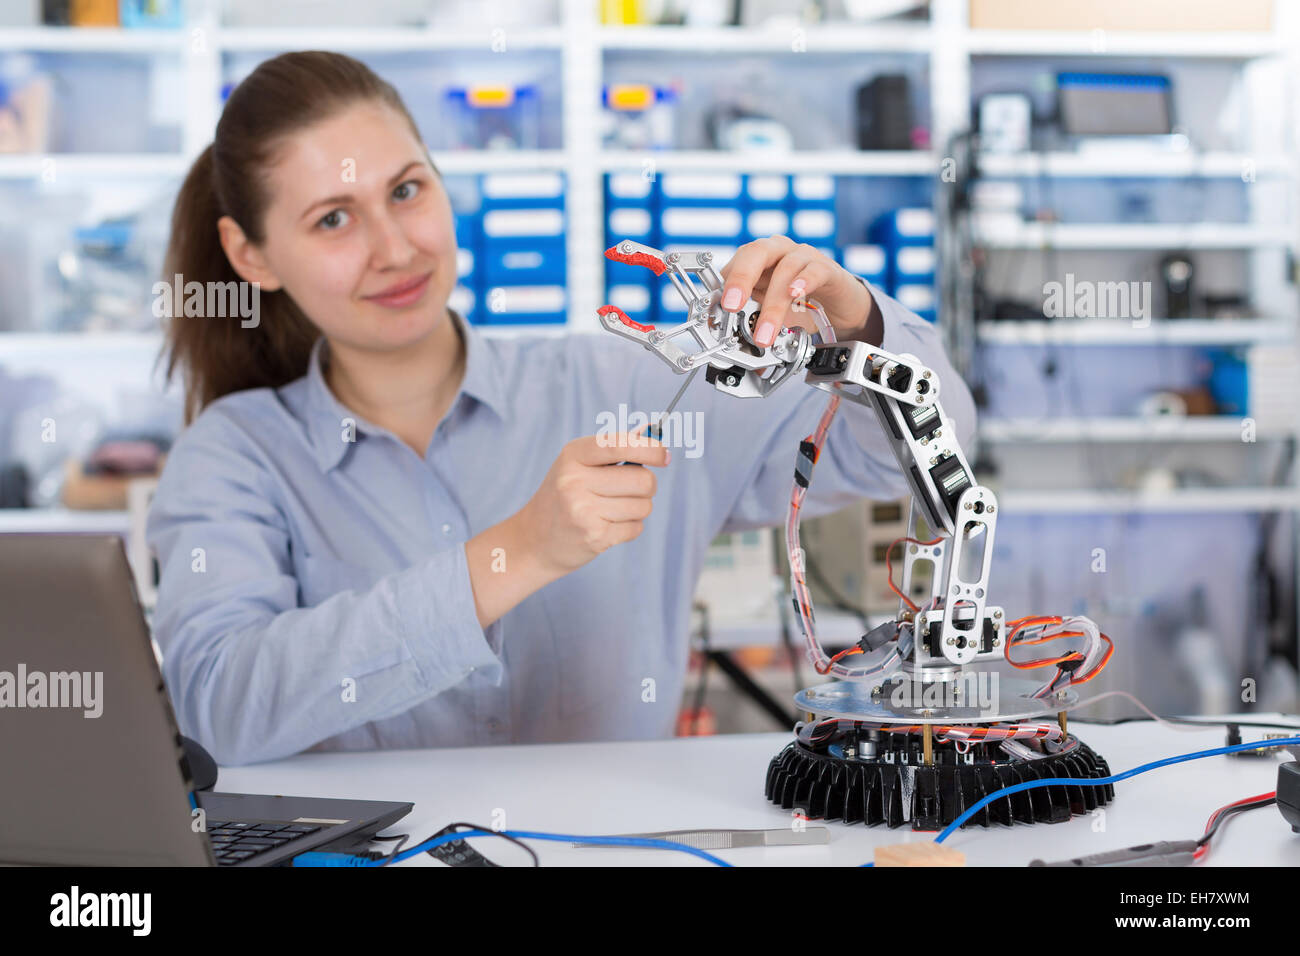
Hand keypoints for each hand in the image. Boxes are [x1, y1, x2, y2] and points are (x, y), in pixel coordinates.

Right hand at [514, 432, 669, 574]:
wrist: (534, 540)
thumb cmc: (564, 497)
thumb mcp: (579, 466)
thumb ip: (615, 451)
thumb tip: (654, 436)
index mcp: (573, 456)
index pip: (620, 445)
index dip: (650, 449)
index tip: (663, 456)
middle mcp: (574, 481)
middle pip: (642, 479)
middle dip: (647, 486)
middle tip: (632, 490)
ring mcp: (583, 510)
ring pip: (643, 506)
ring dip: (637, 509)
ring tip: (613, 511)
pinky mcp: (594, 536)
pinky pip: (636, 527)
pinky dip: (629, 528)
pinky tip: (607, 527)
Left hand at [718, 235, 875, 346]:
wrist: (839, 304)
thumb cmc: (800, 303)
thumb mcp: (768, 315)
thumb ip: (749, 326)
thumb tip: (730, 352)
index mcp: (757, 262)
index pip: (733, 265)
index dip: (721, 288)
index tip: (713, 315)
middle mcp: (778, 253)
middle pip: (755, 252)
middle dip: (740, 279)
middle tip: (731, 306)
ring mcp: (803, 257)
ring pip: (785, 269)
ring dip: (773, 304)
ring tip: (765, 333)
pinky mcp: (827, 269)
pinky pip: (815, 269)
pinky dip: (804, 280)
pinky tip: (795, 294)